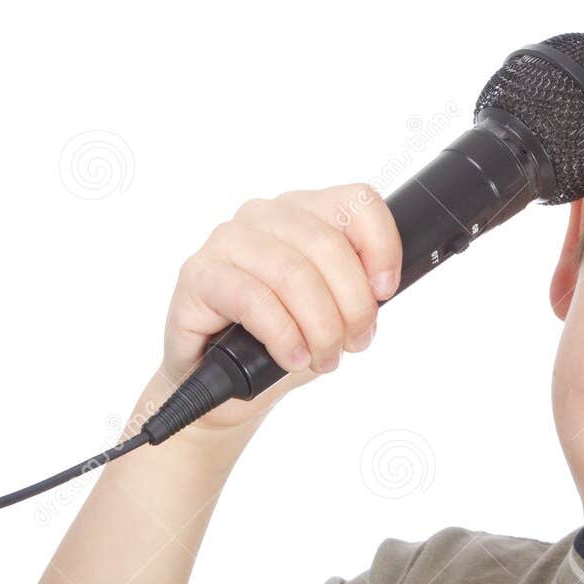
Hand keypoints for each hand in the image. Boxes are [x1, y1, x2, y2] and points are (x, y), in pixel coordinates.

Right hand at [150, 183, 401, 437]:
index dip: (381, 247)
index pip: (356, 202)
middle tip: (354, 343)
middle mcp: (265, 215)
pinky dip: (284, 335)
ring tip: (323, 359)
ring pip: (292, 274)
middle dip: (353, 305)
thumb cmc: (283, 340)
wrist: (224, 382)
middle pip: (327, 244)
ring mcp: (227, 241)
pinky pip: (254, 300)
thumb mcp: (335, 312)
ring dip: (320, 327)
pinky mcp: (198, 275)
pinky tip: (293, 357)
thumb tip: (382, 288)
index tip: (385, 292)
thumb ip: (358, 289)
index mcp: (305, 211)